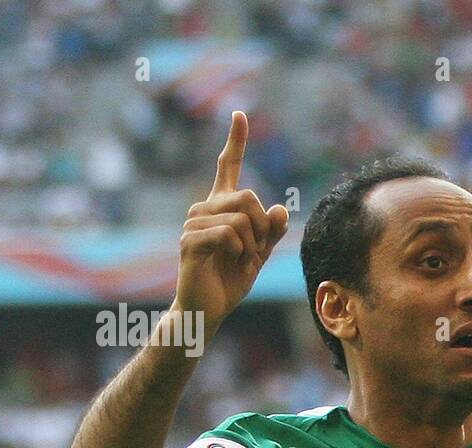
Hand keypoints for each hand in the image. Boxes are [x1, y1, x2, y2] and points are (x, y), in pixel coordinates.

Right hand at [174, 110, 289, 330]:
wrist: (208, 309)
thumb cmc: (231, 280)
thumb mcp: (260, 253)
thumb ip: (273, 231)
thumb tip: (282, 208)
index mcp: (221, 207)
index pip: (227, 167)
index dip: (235, 141)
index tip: (240, 114)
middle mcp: (204, 208)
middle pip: (248, 196)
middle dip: (263, 227)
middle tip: (257, 250)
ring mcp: (194, 223)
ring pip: (241, 218)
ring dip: (252, 244)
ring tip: (241, 260)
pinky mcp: (190, 241)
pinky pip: (228, 233)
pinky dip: (240, 251)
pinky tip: (231, 262)